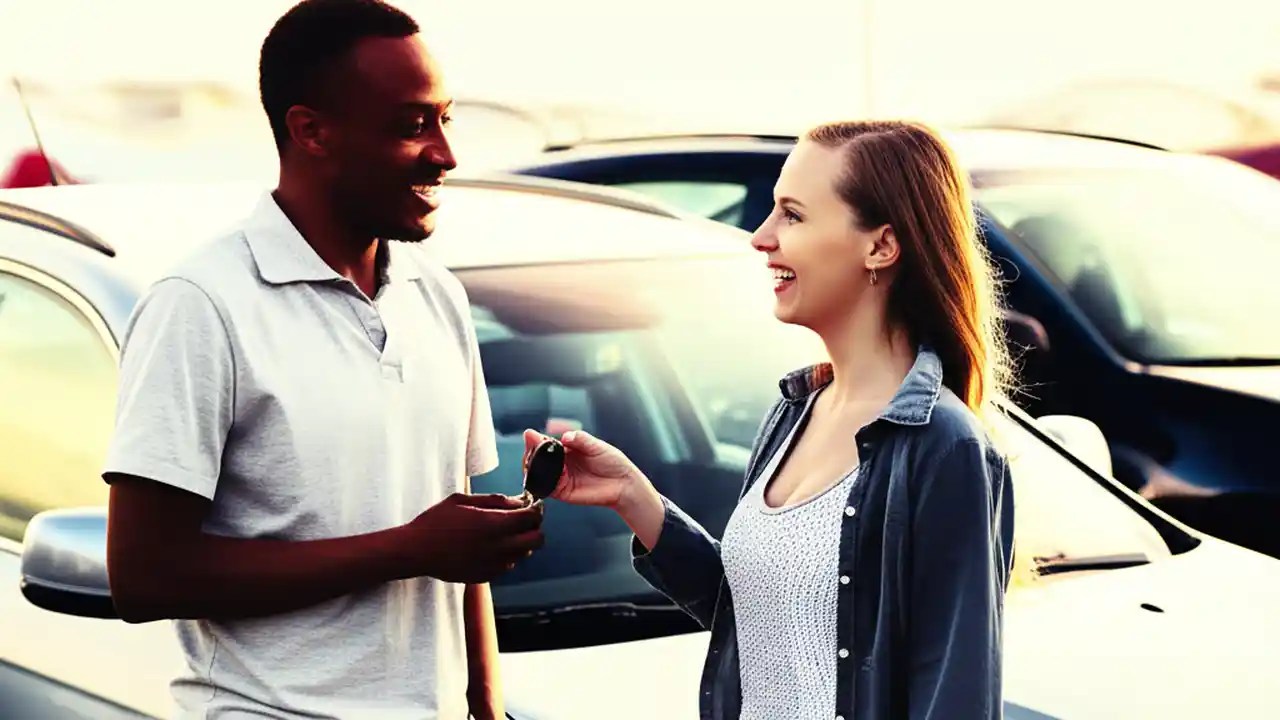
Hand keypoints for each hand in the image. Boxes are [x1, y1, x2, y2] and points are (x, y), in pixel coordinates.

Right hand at [402, 493, 543, 582]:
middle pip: (537, 540)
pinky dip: (506, 555)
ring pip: (524, 554)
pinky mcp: (486, 576)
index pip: (532, 518)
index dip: (536, 509)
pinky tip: (489, 546)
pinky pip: (508, 565)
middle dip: (534, 528)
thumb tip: (518, 501)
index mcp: (493, 524)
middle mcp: (498, 547)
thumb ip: (494, 500)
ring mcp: (493, 564)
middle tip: (522, 520)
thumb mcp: (463, 500)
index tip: (531, 505)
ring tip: (502, 532)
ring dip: (521, 542)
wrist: (416, 551)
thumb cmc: (436, 522)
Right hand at [522, 429, 646, 508]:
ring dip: (532, 466)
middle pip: (538, 457)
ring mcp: (560, 478)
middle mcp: (561, 463)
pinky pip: (547, 488)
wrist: (623, 483)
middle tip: (531, 445)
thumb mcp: (596, 446)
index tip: (530, 435)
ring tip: (531, 459)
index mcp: (567, 449)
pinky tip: (540, 474)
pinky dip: (541, 482)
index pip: (547, 443)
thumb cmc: (612, 462)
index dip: (537, 439)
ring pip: (538, 473)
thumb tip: (564, 436)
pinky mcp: (562, 492)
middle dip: (532, 451)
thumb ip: (581, 440)